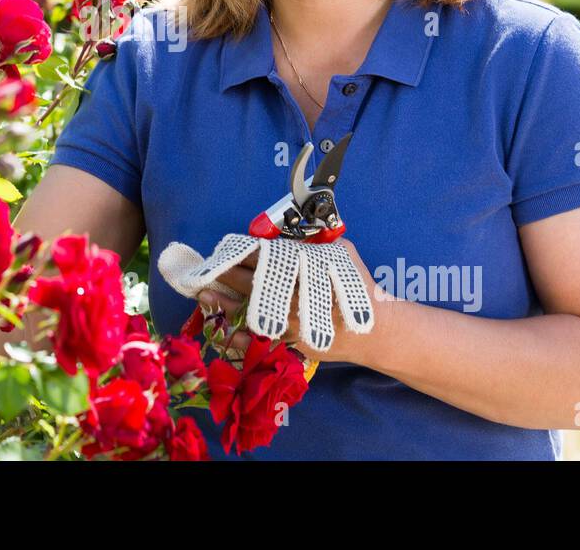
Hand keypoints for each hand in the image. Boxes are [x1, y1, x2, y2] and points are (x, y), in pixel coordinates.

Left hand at [198, 236, 391, 365]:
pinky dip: (239, 338)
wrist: (375, 330)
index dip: (244, 253)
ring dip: (225, 303)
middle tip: (206, 269)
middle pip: (253, 283)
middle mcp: (293, 297)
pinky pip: (259, 342)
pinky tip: (221, 330)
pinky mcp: (291, 344)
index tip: (226, 248)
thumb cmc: (357, 287)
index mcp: (302, 272)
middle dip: (228, 275)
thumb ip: (315, 243)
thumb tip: (288, 236)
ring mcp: (290, 323)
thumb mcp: (341, 254)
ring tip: (204, 294)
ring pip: (250, 312)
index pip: (266, 258)